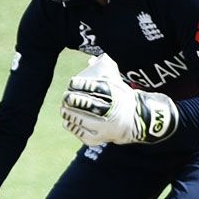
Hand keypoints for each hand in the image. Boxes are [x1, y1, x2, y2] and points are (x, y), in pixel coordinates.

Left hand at [60, 53, 178, 144]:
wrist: (135, 120)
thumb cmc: (120, 98)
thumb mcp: (117, 82)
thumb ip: (105, 68)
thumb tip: (92, 59)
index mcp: (117, 95)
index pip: (98, 88)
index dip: (82, 84)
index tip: (72, 82)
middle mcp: (113, 112)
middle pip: (89, 105)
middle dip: (74, 100)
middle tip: (66, 96)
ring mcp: (106, 127)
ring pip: (83, 120)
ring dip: (70, 113)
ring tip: (63, 108)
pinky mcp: (99, 139)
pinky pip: (82, 133)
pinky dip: (72, 126)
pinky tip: (67, 121)